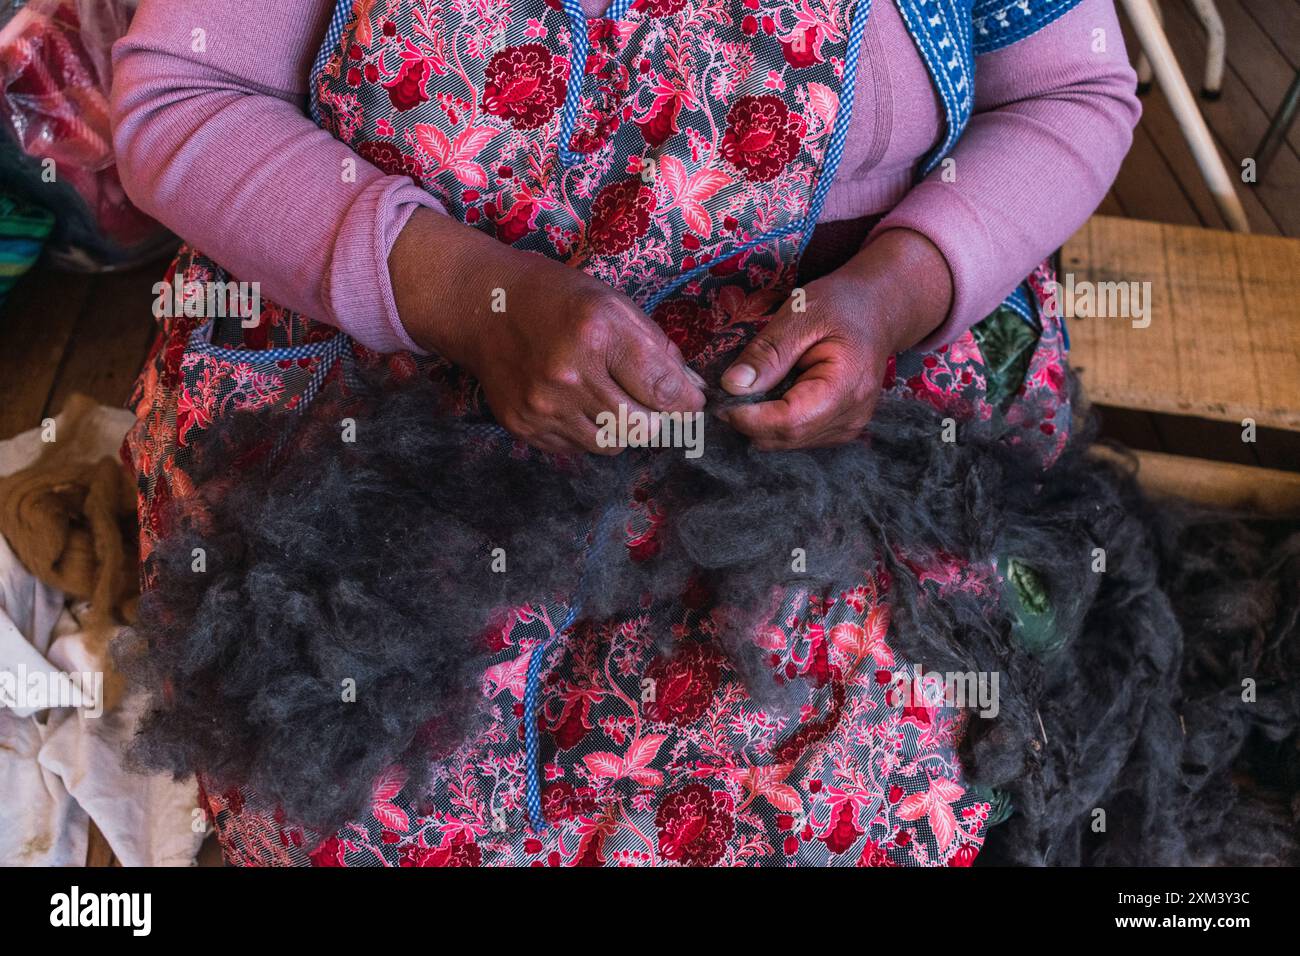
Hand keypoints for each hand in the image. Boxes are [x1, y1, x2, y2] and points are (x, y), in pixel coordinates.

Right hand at [392, 210, 704, 454]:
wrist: (483, 307)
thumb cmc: (556, 298)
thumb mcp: (613, 303)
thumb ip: (656, 349)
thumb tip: (690, 392)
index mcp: (599, 333)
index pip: (663, 390)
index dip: (686, 401)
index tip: (691, 401)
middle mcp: (570, 375)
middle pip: (642, 427)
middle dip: (659, 420)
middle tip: (659, 408)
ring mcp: (543, 406)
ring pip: (611, 444)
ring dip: (624, 429)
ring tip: (615, 402)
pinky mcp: (524, 426)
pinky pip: (576, 448)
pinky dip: (589, 433)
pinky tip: (579, 405)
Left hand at [720, 229, 953, 449]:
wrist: (876, 310)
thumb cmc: (841, 305)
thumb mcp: (800, 315)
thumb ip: (767, 353)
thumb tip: (732, 386)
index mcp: (846, 387)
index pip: (789, 422)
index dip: (749, 417)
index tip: (720, 401)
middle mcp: (851, 417)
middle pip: (786, 438)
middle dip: (749, 421)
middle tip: (727, 393)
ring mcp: (847, 428)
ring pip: (787, 442)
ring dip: (761, 422)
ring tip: (752, 389)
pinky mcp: (838, 430)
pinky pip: (796, 437)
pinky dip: (775, 422)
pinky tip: (772, 395)